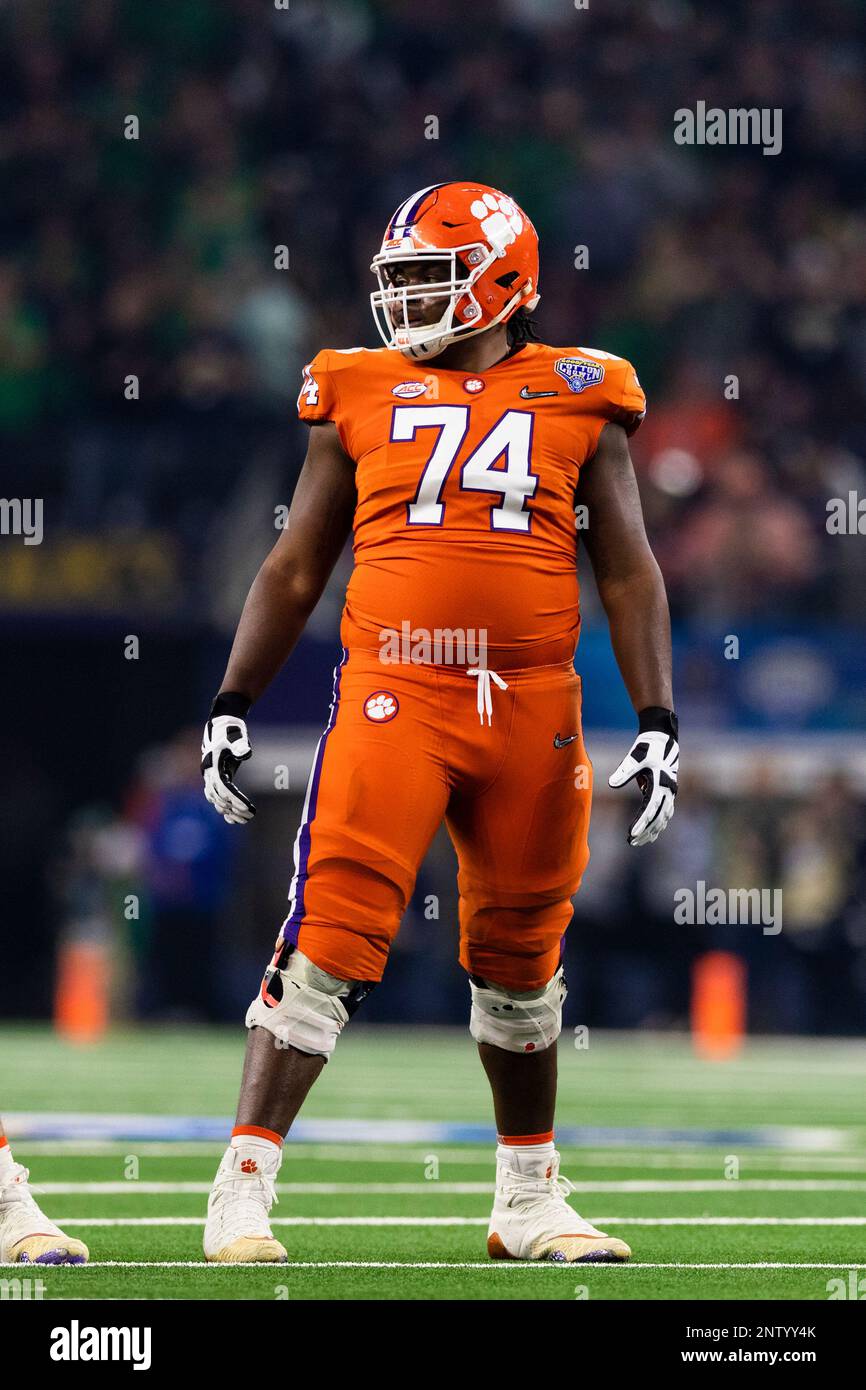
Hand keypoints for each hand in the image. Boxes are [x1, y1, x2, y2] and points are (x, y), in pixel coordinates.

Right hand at [201, 709, 255, 824]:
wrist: (222, 724)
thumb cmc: (231, 730)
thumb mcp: (236, 736)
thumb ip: (240, 745)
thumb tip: (245, 753)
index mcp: (213, 765)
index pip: (224, 788)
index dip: (235, 799)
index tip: (248, 808)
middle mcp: (209, 774)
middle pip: (219, 797)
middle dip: (234, 808)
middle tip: (251, 815)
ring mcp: (211, 777)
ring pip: (217, 801)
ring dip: (230, 811)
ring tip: (246, 819)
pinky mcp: (217, 778)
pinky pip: (218, 798)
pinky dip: (225, 809)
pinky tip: (235, 820)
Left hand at [609, 710, 677, 845]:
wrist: (662, 738)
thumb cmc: (647, 747)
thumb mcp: (634, 758)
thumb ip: (624, 772)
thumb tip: (611, 784)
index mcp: (660, 782)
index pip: (649, 808)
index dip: (641, 822)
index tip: (632, 833)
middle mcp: (668, 789)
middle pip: (657, 817)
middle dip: (646, 831)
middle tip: (632, 842)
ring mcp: (670, 791)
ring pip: (663, 816)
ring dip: (653, 830)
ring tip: (640, 841)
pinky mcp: (668, 791)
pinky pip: (665, 811)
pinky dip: (659, 823)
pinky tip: (652, 833)